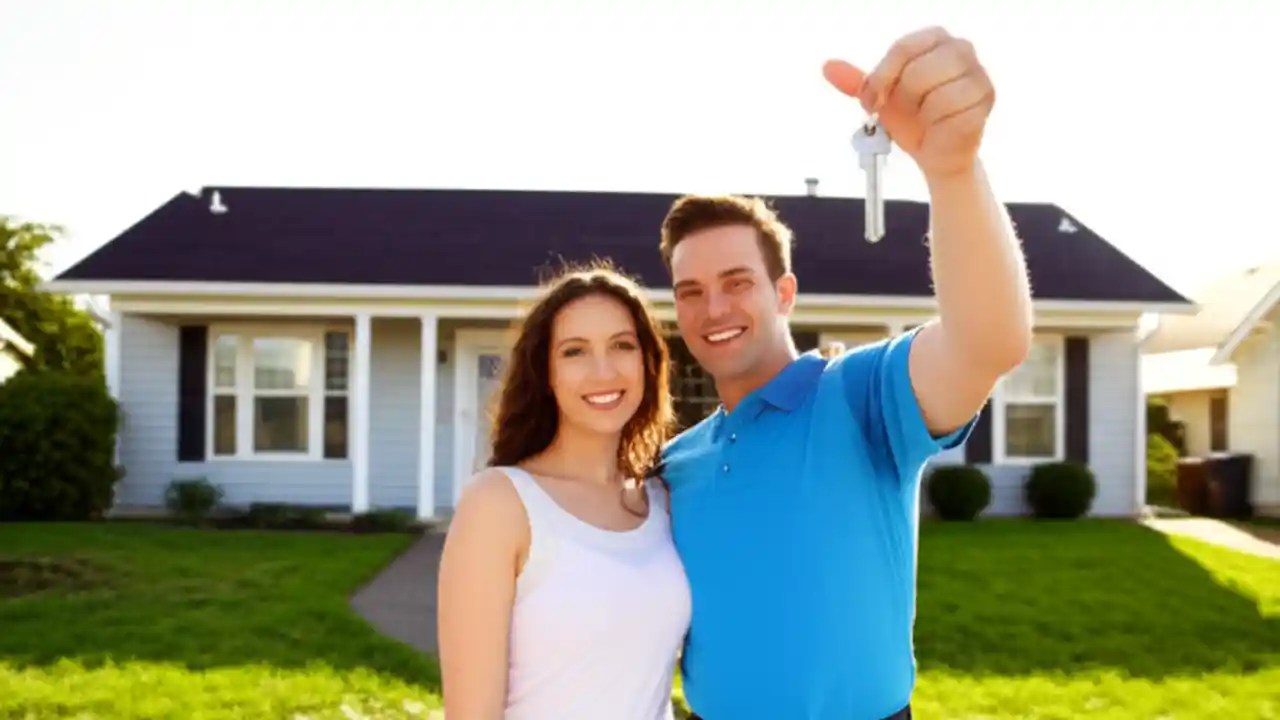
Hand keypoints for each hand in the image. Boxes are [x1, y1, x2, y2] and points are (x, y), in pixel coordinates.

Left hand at [823, 26, 993, 179]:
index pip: (902, 48)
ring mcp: (978, 73)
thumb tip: (828, 67)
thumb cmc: (912, 118)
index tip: (875, 100)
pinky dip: (939, 126)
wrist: (935, 151)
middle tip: (905, 111)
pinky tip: (942, 126)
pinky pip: (952, 113)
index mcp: (934, 38)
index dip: (882, 78)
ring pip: (935, 94)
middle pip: (917, 71)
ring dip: (922, 115)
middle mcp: (961, 49)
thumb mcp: (880, 98)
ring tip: (926, 117)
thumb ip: (857, 82)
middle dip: (902, 99)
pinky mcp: (986, 100)